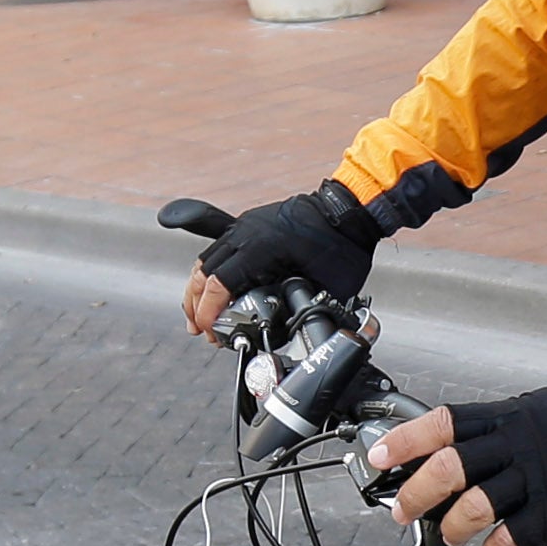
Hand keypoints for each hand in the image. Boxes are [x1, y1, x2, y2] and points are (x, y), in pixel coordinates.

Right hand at [183, 182, 375, 335]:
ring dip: (199, 288)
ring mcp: (245, 225)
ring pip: (207, 259)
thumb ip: (302, 309)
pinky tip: (212, 288)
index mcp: (262, 247)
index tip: (207, 330)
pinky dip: (211, 271)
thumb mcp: (327, 287)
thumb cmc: (343, 245)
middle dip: (197, 304)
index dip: (209, 311)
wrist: (350, 213)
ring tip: (199, 313)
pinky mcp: (249, 224)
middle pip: (205, 272)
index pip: (220, 283)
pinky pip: (219, 249)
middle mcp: (247, 233)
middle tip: (199, 329)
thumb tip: (288, 332)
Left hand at [370, 388, 546, 545]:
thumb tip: (460, 442)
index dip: (405, 441)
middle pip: (448, 469)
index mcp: (509, 418)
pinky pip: (511, 537)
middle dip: (414, 493)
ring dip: (452, 527)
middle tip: (400, 510)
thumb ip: (502, 426)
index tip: (378, 457)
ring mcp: (535, 481)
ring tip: (449, 534)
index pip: (444, 424)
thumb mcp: (542, 409)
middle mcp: (516, 447)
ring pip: (474, 508)